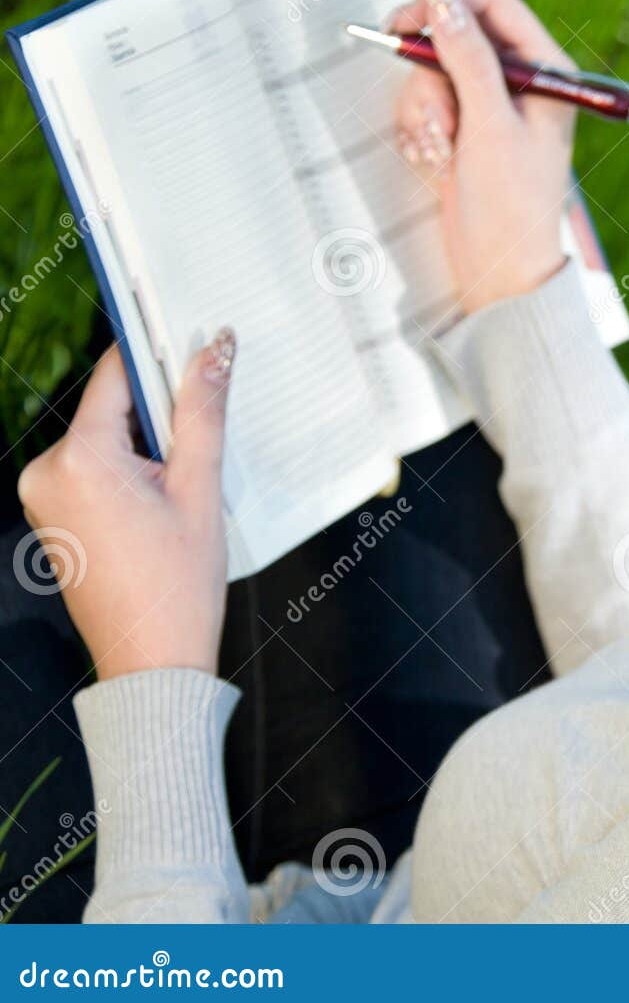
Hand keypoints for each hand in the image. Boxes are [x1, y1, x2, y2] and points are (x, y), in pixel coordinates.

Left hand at [16, 333, 234, 680]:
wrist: (151, 658)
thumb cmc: (177, 584)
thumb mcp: (200, 488)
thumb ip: (203, 412)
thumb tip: (213, 351)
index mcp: (79, 459)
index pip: (116, 376)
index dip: (159, 358)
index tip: (194, 343)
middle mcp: (45, 471)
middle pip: (111, 409)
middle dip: (159, 418)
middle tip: (199, 452)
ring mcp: (41, 495)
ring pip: (105, 440)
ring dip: (147, 450)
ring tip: (181, 494)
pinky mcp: (50, 514)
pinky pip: (93, 470)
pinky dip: (129, 474)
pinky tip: (160, 509)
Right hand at [390, 0, 577, 314]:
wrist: (499, 268)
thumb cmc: (511, 205)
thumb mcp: (490, 124)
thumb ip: (467, 57)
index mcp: (546, 69)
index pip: (492, 2)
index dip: (446, 3)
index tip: (405, 22)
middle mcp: (520, 80)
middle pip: (455, 33)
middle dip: (431, 72)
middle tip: (433, 112)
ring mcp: (490, 104)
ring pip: (434, 70)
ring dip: (426, 108)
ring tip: (442, 151)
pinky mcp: (465, 128)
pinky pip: (427, 102)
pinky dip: (422, 128)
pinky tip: (437, 160)